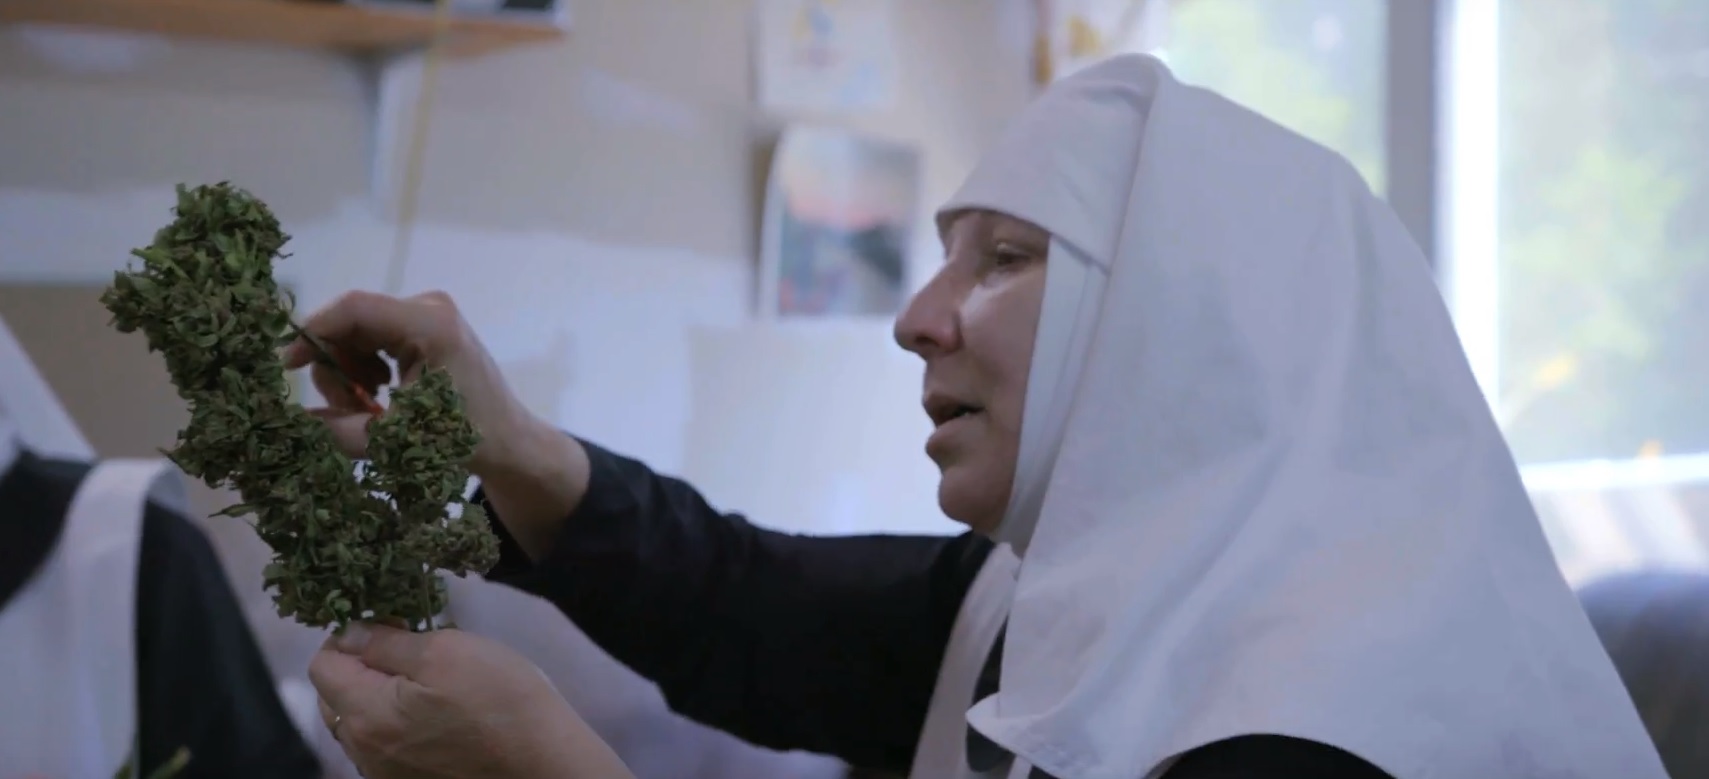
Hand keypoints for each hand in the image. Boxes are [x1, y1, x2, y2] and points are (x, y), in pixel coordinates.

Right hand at [282, 290, 526, 475]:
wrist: (509, 440)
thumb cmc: (463, 438)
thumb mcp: (395, 438)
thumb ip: (341, 428)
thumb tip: (292, 423)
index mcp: (430, 324)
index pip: (354, 308)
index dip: (313, 333)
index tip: (288, 366)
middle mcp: (429, 307)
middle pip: (352, 322)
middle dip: (336, 366)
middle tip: (344, 409)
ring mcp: (430, 313)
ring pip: (360, 332)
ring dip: (351, 372)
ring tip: (367, 409)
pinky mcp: (427, 325)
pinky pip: (375, 337)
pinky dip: (367, 368)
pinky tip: (381, 396)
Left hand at [309, 623, 632, 778]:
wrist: (543, 763)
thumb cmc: (500, 700)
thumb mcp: (447, 651)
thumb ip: (387, 642)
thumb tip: (349, 633)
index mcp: (365, 713)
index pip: (323, 664)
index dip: (350, 636)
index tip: (392, 626)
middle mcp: (362, 751)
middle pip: (333, 698)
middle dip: (358, 668)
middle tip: (407, 651)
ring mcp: (384, 773)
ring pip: (357, 725)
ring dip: (376, 698)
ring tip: (423, 684)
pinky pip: (382, 747)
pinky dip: (394, 725)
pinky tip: (432, 717)